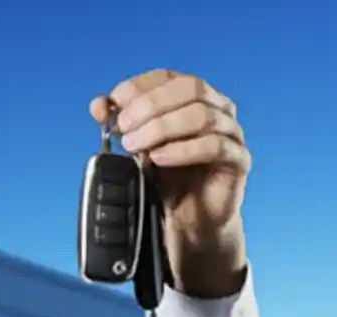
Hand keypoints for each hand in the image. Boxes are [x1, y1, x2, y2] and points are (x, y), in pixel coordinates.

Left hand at [90, 70, 249, 297]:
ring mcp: (231, 132)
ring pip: (202, 115)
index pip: (169, 77)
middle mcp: (217, 108)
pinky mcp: (238, 160)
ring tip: (135, 146)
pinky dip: (182, 150)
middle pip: (190, 89)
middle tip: (123, 127)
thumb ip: (120, 124)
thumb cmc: (165, 178)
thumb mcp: (137, 148)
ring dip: (162, 128)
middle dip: (150, 105)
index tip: (113, 103)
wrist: (188, 220)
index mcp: (192, 98)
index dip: (139, 86)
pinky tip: (158, 159)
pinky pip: (215, 146)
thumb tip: (98, 104)